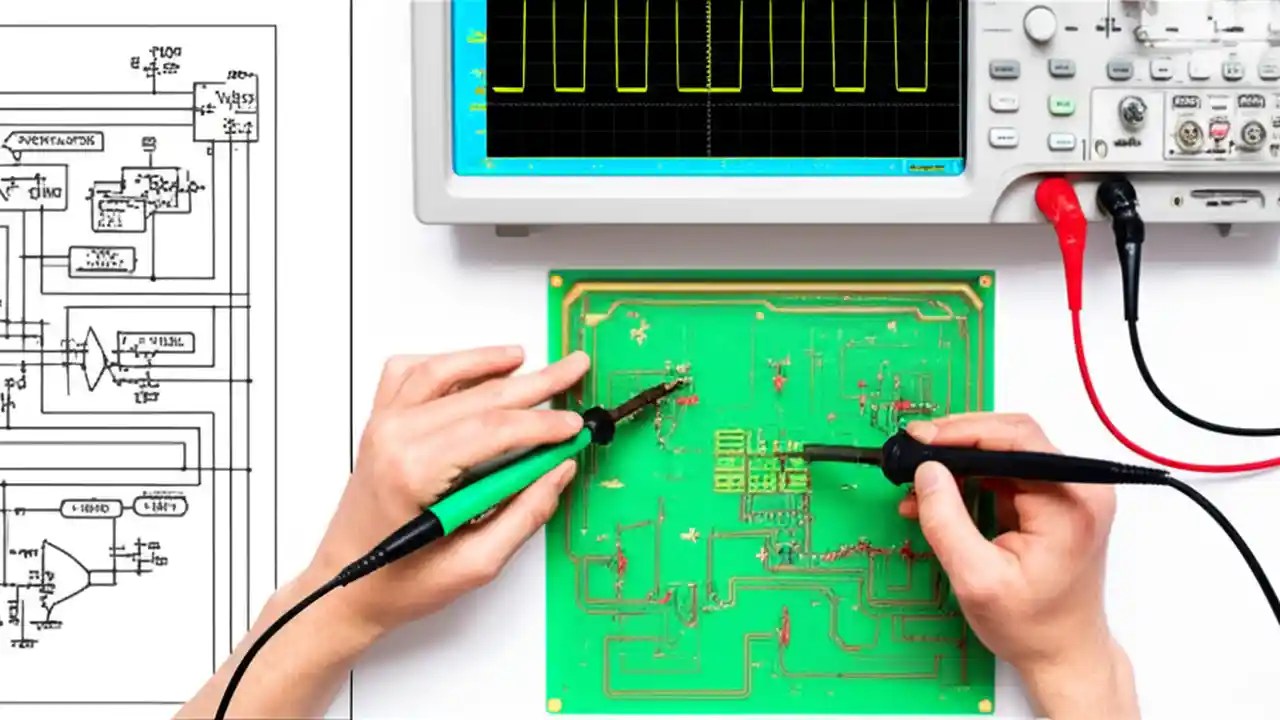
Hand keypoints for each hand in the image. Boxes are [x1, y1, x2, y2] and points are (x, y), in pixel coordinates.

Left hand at [304, 345, 590, 634]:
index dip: (543, 423)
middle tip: (573, 369)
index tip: (574, 425)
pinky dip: (443, 363)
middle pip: (479, 395)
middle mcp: (395, 439)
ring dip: (489, 360)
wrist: (344, 588)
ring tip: (527, 359)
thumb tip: (558, 472)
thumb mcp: (473, 565)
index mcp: (415, 472)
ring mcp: (383, 427)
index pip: (495, 429)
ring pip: (442, 372)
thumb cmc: (396, 583)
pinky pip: (407, 374)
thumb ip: (523, 515)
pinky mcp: (379, 425)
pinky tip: (469, 368)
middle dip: (536, 382)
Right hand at [898, 413, 1137, 719]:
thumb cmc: (1031, 626)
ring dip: (960, 460)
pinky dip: (970, 478)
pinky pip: (1006, 474)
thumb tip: (925, 471)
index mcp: (1071, 501)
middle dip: (958, 441)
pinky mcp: (1052, 502)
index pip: (1017, 440)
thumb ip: (946, 521)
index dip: (964, 432)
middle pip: (1012, 437)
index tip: (921, 439)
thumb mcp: (977, 578)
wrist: (1063, 656)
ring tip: (919, 478)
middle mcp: (1079, 488)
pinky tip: (939, 495)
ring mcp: (1067, 493)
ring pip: (1005, 452)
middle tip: (914, 450)